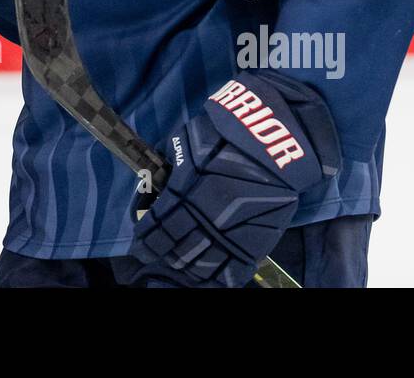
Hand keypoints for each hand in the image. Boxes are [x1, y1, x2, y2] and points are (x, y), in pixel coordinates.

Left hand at [130, 72, 339, 286]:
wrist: (272, 141)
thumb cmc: (225, 135)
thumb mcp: (187, 143)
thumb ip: (170, 169)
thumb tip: (156, 188)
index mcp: (183, 194)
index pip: (157, 229)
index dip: (147, 241)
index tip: (142, 246)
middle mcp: (204, 219)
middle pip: (177, 250)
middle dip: (166, 255)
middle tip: (162, 255)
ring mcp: (230, 234)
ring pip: (203, 265)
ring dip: (189, 269)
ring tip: (184, 267)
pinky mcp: (255, 242)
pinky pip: (234, 271)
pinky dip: (221, 278)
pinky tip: (212, 277)